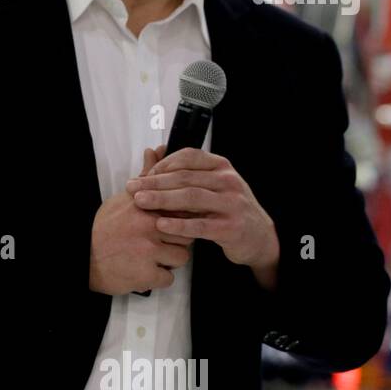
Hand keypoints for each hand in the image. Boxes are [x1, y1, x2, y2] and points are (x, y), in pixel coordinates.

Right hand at [89, 151, 193, 295]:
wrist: (81, 257)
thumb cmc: (104, 228)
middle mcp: (149, 225)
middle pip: (185, 233)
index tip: (172, 222)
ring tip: (150, 256)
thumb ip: (146, 176)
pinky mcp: (147, 274)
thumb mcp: (123, 197)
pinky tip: (144, 270)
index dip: (180, 217)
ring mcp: (149, 251)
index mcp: (145, 205)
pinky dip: (159, 277)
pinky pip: (169, 278)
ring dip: (169, 259)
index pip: (181, 207)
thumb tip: (158, 150)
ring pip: (181, 257)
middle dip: (176, 239)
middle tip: (157, 241)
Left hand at [124, 148, 278, 275]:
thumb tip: (150, 152)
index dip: (162, 164)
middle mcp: (228, 181)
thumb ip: (182, 171)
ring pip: (191, 198)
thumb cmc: (227, 208)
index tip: (142, 174)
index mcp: (221, 167)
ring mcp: (232, 204)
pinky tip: (160, 225)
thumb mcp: (209, 185)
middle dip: (154, 182)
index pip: (188, 157)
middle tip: (132, 188)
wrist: (258, 237)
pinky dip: (179, 224)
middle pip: (185, 177)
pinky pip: (200, 225)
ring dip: (162, 199)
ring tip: (140, 202)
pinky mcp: (231, 227)